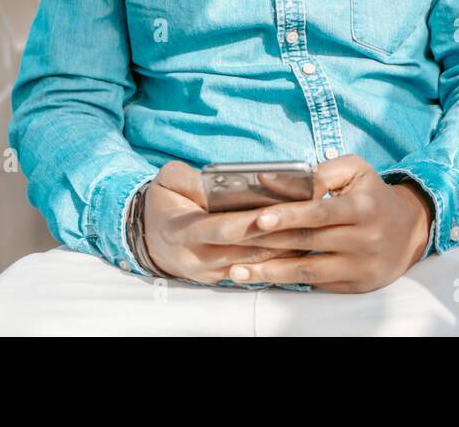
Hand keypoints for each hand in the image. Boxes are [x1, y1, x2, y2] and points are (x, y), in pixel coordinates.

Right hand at [141, 161, 300, 282]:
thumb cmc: (164, 202)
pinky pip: (252, 272)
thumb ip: (189, 179)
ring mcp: (209, 272)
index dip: (250, 222)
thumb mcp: (167, 180)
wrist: (148, 236)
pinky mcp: (219, 279)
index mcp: (183, 230)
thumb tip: (215, 183)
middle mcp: (197, 257)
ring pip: (254, 265)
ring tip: (310, 232)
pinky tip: (298, 246)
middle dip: (278, 236)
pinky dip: (275, 260)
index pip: (222, 228)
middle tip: (308, 221)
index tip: (276, 210)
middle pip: (246, 250)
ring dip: (283, 251)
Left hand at [223, 154, 433, 292]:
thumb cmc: (373, 195)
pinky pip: (318, 284)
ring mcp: (360, 266)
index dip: (289, 215)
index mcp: (362, 208)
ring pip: (308, 270)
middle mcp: (363, 239)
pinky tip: (263, 277)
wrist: (410, 230)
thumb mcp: (356, 171)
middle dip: (268, 243)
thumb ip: (323, 172)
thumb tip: (287, 180)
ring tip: (237, 271)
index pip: (320, 212)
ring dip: (270, 271)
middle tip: (233, 244)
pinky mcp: (356, 286)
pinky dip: (288, 281)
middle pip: (308, 242)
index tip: (259, 219)